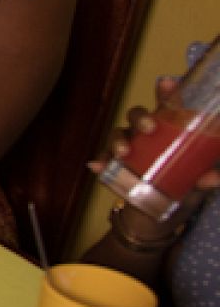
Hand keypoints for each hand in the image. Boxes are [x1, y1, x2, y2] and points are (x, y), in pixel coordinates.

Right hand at [89, 76, 219, 197]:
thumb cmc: (181, 194)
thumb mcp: (198, 186)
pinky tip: (98, 166)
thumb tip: (212, 177)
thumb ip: (206, 178)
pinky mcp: (115, 169)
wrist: (157, 223)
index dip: (166, 93)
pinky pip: (104, 161)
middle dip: (140, 117)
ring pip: (118, 134)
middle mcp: (146, 138)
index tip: (168, 83)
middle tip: (150, 129)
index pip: (167, 108)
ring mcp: (129, 152)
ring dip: (118, 140)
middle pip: (137, 116)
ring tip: (122, 153)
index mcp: (169, 134)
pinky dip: (100, 162)